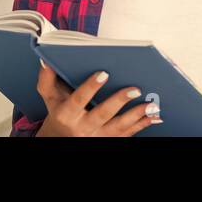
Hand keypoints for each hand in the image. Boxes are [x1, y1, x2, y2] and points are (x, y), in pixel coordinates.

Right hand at [33, 63, 161, 136]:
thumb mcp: (49, 98)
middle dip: (119, 102)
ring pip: (118, 127)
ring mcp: (97, 136)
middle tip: (135, 89)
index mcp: (66, 114)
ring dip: (137, 116)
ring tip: (152, 104)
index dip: (90, 87)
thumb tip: (45, 60)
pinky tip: (155, 116)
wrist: (59, 140)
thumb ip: (47, 80)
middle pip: (102, 114)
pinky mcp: (109, 141)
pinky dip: (142, 125)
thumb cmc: (58, 114)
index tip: (103, 73)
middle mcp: (82, 127)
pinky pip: (128, 134)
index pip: (78, 100)